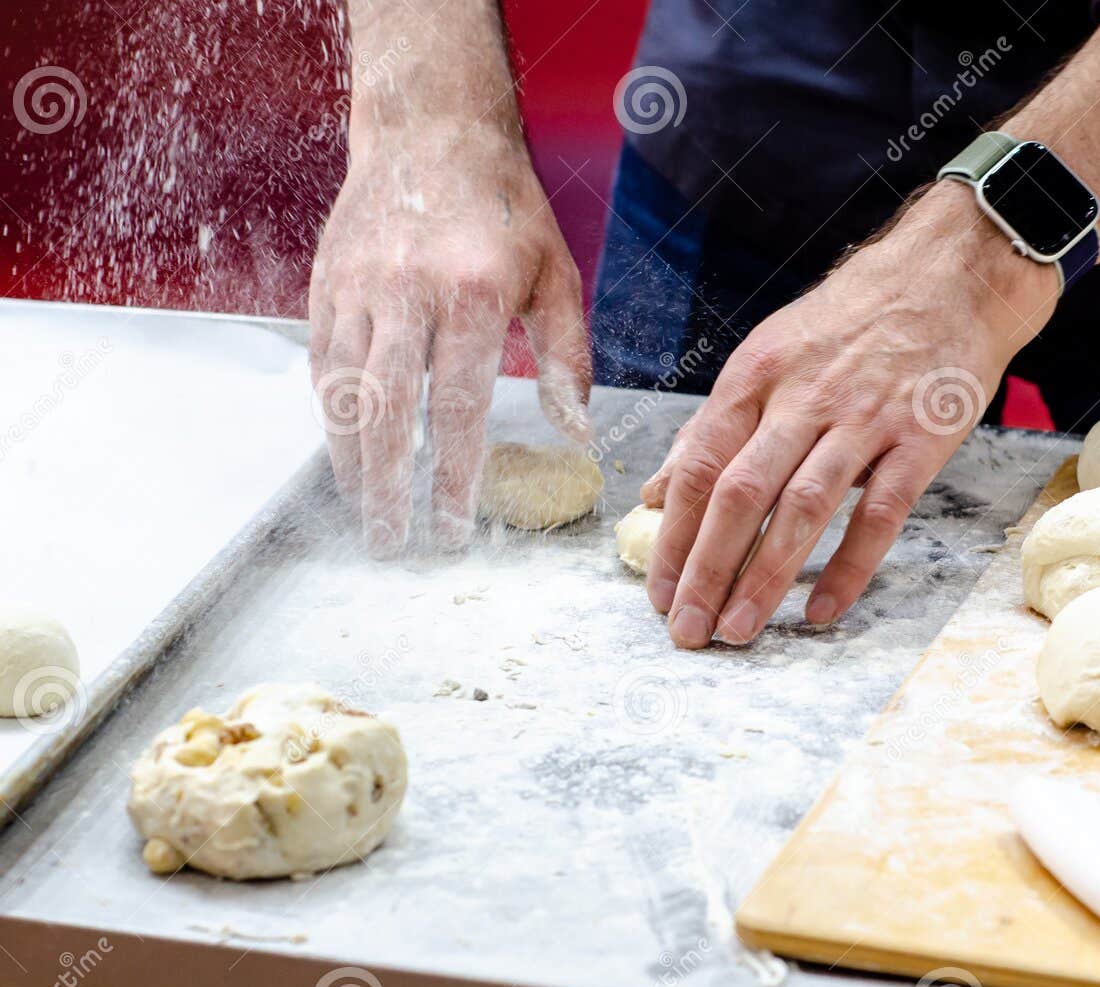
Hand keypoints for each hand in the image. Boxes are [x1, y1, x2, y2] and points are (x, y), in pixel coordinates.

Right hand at [308, 120, 590, 555]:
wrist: (431, 131)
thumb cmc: (505, 211)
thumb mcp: (555, 275)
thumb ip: (565, 357)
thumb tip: (577, 433)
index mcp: (472, 295)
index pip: (458, 405)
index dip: (452, 475)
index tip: (453, 527)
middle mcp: (407, 293)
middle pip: (390, 411)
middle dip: (389, 487)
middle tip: (392, 542)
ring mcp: (359, 288)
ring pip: (346, 392)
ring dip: (352, 461)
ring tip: (364, 512)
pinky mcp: (327, 284)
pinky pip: (323, 363)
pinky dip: (331, 415)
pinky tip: (345, 454)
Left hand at [640, 182, 1059, 647]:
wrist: (952, 274)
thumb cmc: (854, 320)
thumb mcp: (770, 354)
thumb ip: (714, 426)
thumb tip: (655, 492)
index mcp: (756, 375)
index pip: (699, 465)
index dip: (674, 535)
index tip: (659, 591)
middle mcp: (803, 397)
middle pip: (740, 493)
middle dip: (707, 568)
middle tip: (688, 630)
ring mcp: (864, 419)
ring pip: (802, 508)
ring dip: (764, 575)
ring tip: (739, 629)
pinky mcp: (920, 440)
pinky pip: (879, 514)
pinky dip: (849, 567)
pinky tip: (820, 611)